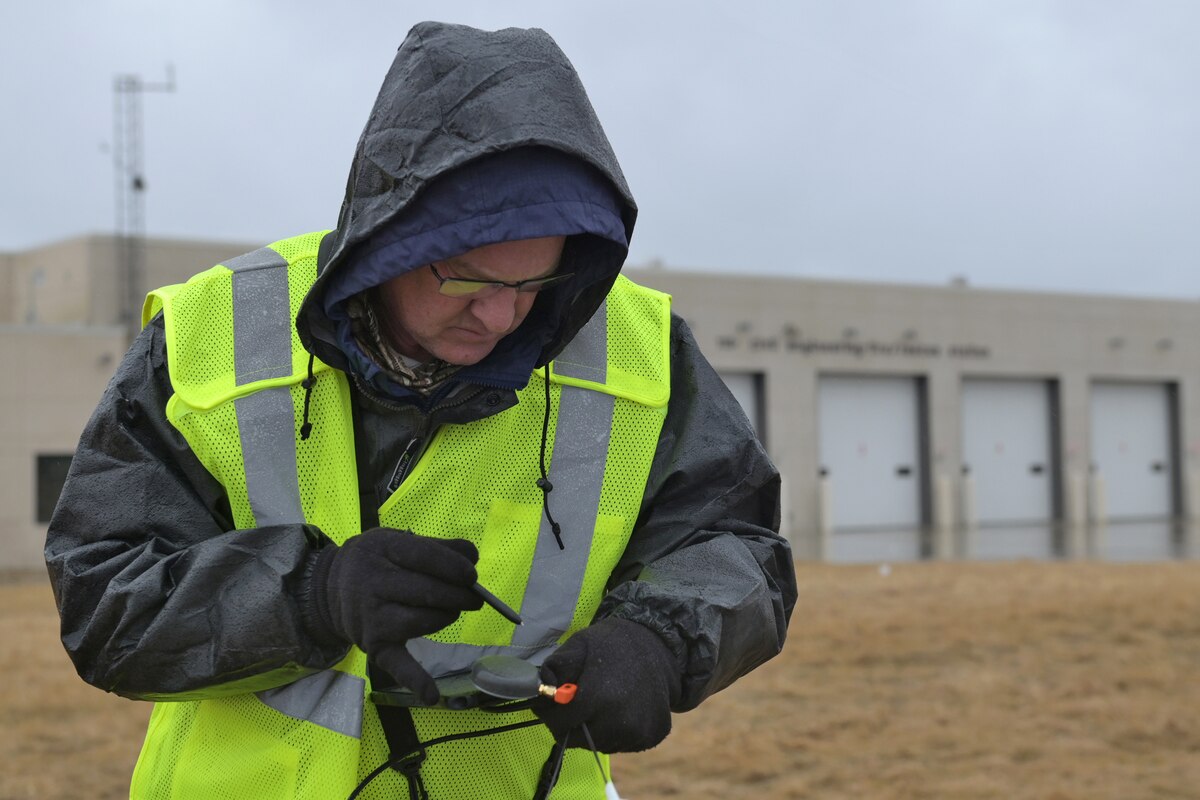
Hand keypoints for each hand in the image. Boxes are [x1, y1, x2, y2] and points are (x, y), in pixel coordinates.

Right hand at [310, 528, 482, 704]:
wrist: (330, 590)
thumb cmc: (376, 561)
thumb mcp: (397, 541)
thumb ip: (437, 547)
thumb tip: (472, 558)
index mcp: (382, 550)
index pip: (424, 556)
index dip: (453, 567)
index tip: (471, 575)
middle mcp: (373, 585)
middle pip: (428, 591)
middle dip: (459, 595)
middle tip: (473, 597)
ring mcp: (373, 619)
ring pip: (423, 621)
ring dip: (446, 617)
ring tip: (449, 610)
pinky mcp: (375, 647)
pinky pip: (397, 665)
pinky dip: (415, 680)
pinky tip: (431, 694)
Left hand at [534, 617, 680, 752]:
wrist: (659, 645)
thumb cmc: (613, 644)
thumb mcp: (579, 644)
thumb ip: (554, 668)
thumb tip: (537, 692)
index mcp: (599, 697)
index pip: (560, 724)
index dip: (552, 714)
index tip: (554, 703)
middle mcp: (621, 721)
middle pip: (577, 739)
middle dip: (572, 723)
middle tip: (580, 702)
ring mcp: (639, 732)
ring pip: (599, 744)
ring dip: (594, 729)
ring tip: (603, 702)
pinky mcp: (652, 736)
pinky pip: (621, 744)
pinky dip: (615, 732)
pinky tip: (621, 708)